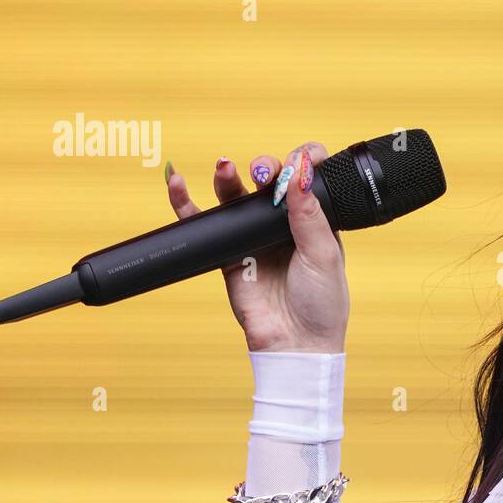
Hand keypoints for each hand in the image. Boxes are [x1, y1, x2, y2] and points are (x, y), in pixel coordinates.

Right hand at [164, 141, 349, 352]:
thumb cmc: (322, 304)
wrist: (295, 344)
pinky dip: (186, 203)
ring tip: (225, 167)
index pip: (306, 179)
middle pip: (269, 181)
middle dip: (265, 167)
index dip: (303, 161)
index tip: (302, 158)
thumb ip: (310, 216)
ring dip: (229, 176)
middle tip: (264, 174)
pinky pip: (205, 224)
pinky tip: (178, 183)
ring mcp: (254, 237)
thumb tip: (300, 174)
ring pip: (236, 196)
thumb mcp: (324, 256)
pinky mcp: (228, 253)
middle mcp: (284, 225)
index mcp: (315, 220)